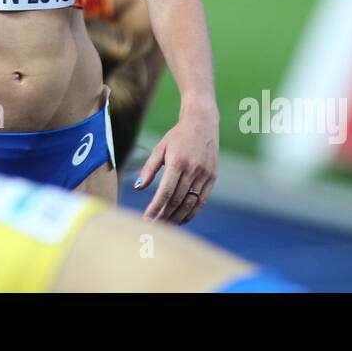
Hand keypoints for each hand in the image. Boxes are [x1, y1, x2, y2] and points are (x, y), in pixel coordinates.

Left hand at [134, 102, 218, 224]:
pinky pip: (202, 200)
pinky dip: (192, 212)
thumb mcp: (160, 148)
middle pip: (177, 200)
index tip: (146, 220)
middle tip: (153, 226)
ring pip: (190, 203)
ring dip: (177, 217)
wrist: (202, 123)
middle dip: (164, 215)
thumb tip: (138, 188)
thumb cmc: (177, 136)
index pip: (165, 191)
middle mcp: (193, 169)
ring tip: (165, 226)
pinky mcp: (212, 178)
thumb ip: (149, 168)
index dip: (155, 207)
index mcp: (177, 162)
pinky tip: (181, 219)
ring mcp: (204, 174)